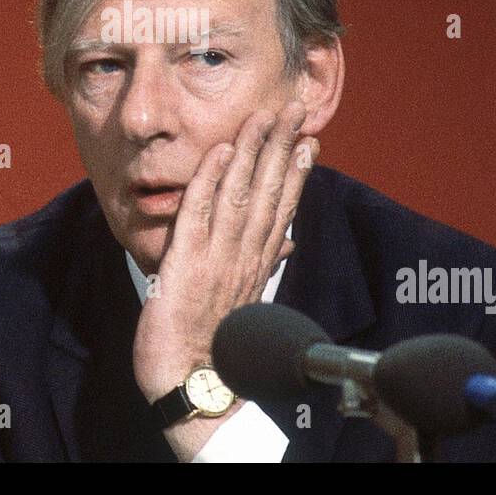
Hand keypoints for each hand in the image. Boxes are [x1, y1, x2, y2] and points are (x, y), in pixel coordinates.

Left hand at [132, 99, 318, 405]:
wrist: (191, 385)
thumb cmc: (212, 349)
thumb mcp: (244, 302)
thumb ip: (263, 265)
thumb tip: (287, 244)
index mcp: (257, 264)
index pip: (281, 208)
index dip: (296, 172)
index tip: (309, 141)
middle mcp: (243, 255)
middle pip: (267, 191)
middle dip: (282, 146)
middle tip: (295, 109)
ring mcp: (217, 256)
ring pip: (239, 193)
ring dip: (253, 151)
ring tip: (265, 116)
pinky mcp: (186, 261)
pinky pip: (198, 212)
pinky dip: (210, 179)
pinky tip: (222, 151)